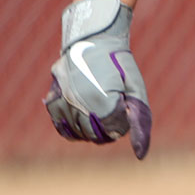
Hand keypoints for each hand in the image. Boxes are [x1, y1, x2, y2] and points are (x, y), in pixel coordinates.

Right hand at [43, 0, 152, 157]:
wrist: (93, 38)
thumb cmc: (119, 65)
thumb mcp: (135, 90)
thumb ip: (139, 122)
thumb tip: (141, 156)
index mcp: (103, 101)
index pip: (111, 132)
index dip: (120, 128)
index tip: (122, 116)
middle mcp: (81, 103)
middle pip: (92, 134)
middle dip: (104, 132)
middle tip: (111, 120)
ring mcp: (65, 99)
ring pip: (74, 132)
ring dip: (87, 131)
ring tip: (97, 120)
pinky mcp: (53, 95)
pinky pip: (59, 123)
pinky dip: (69, 128)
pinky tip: (80, 122)